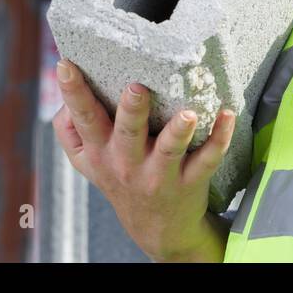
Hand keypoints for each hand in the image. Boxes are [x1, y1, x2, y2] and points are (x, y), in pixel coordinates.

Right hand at [51, 58, 234, 261]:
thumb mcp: (87, 162)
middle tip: (136, 88)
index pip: (85, 119)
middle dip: (131, 111)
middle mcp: (128, 163)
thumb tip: (65, 97)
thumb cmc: (121, 178)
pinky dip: (220, 138)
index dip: (73, 92)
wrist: (156, 227)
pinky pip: (208, 158)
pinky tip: (227, 115)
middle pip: (127, 133)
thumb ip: (70, 131)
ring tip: (187, 114)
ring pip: (169, 149)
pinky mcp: (191, 180)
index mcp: (101, 152)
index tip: (66, 65)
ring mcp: (161, 174)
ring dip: (178, 131)